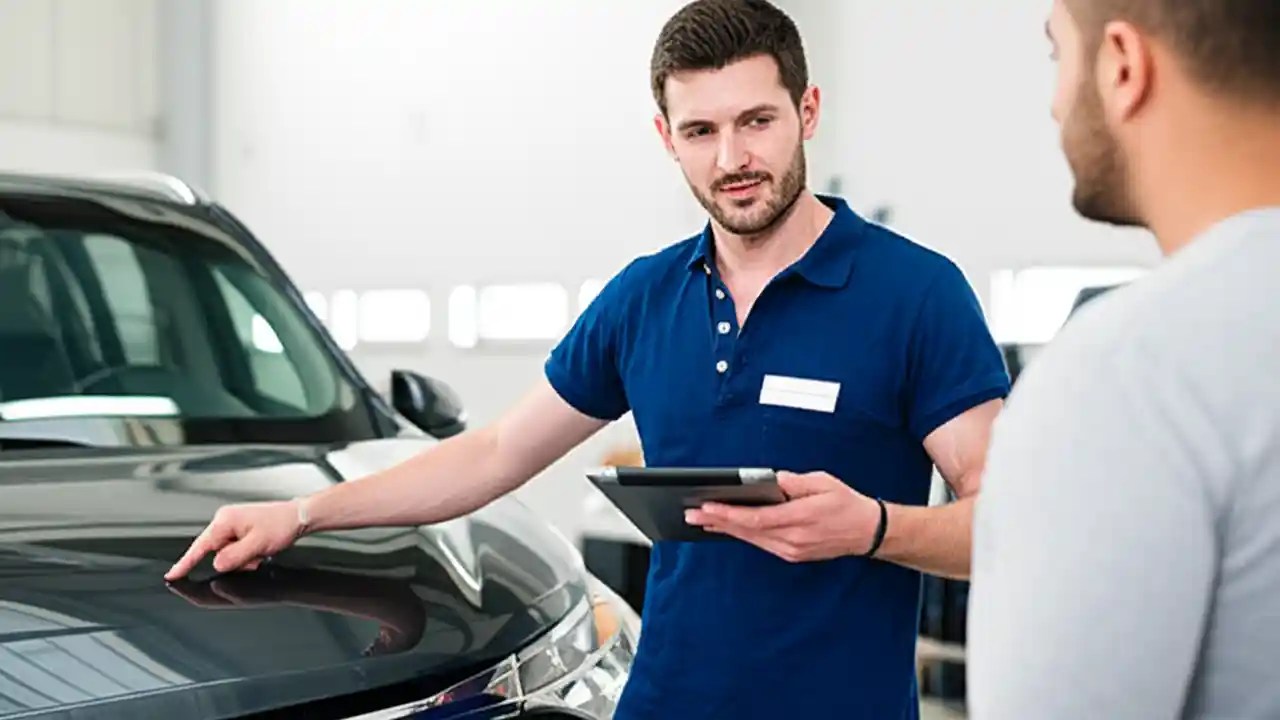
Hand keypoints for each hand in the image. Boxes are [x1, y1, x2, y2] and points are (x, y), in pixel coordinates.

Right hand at [165, 500, 304, 580]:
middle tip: (256, 555)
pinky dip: (247, 555)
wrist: (298, 516)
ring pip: (227, 554)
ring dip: (244, 559)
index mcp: (225, 521)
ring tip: (261, 550)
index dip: (185, 563)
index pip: (199, 547)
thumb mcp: (258, 545)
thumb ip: (234, 557)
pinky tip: (261, 549)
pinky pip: (235, 550)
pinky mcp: (240, 529)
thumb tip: (216, 565)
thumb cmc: (281, 525)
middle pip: (216, 553)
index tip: (171, 575)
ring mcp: (232, 524)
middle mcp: (225, 520)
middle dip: (235, 561)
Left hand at [685, 471, 881, 562]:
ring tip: (703, 520)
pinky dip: (742, 535)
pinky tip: (728, 528)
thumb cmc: (846, 504)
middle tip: (692, 514)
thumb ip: (795, 482)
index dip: (728, 513)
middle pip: (747, 531)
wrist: (867, 531)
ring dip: (726, 529)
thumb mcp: (823, 483)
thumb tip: (773, 479)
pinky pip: (761, 544)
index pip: (755, 518)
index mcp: (799, 519)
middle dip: (717, 521)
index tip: (707, 506)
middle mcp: (792, 539)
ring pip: (751, 539)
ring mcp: (792, 550)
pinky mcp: (792, 553)